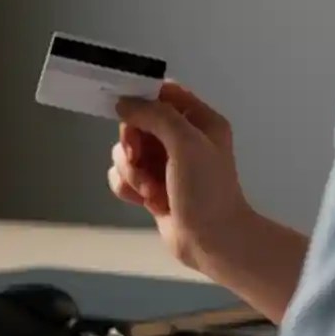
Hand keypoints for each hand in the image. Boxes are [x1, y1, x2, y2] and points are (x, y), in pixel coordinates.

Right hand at [108, 82, 251, 270]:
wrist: (212, 241)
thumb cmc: (206, 191)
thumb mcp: (187, 143)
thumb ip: (156, 116)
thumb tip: (125, 103)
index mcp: (199, 121)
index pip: (163, 94)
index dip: (142, 100)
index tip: (126, 112)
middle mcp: (181, 139)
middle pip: (137, 123)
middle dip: (133, 144)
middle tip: (139, 159)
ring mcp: (165, 164)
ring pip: (126, 152)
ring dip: (131, 172)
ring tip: (151, 190)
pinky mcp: (151, 187)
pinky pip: (123, 176)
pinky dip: (127, 187)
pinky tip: (144, 201)